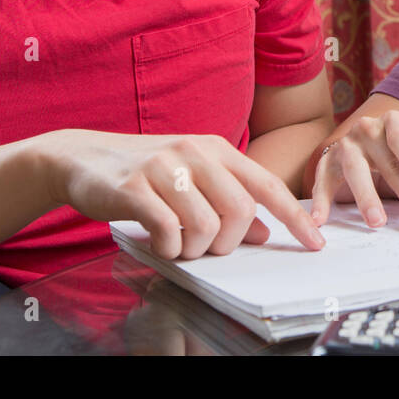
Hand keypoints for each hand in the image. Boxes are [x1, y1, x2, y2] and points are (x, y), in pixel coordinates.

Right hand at [38, 129, 324, 259]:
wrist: (83, 156)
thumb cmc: (146, 172)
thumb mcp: (193, 179)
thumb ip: (229, 201)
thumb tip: (264, 233)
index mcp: (217, 149)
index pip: (268, 186)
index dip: (295, 218)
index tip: (315, 244)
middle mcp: (196, 153)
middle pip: (241, 211)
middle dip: (229, 242)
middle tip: (206, 246)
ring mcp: (164, 168)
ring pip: (207, 226)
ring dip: (195, 249)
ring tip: (179, 244)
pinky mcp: (134, 188)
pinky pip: (169, 231)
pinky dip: (169, 248)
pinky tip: (160, 242)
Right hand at [309, 109, 398, 228]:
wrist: (368, 145)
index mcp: (393, 122)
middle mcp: (366, 129)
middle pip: (385, 160)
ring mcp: (345, 145)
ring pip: (354, 169)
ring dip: (366, 197)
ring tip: (378, 221)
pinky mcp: (327, 162)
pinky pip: (323, 181)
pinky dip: (321, 201)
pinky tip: (320, 219)